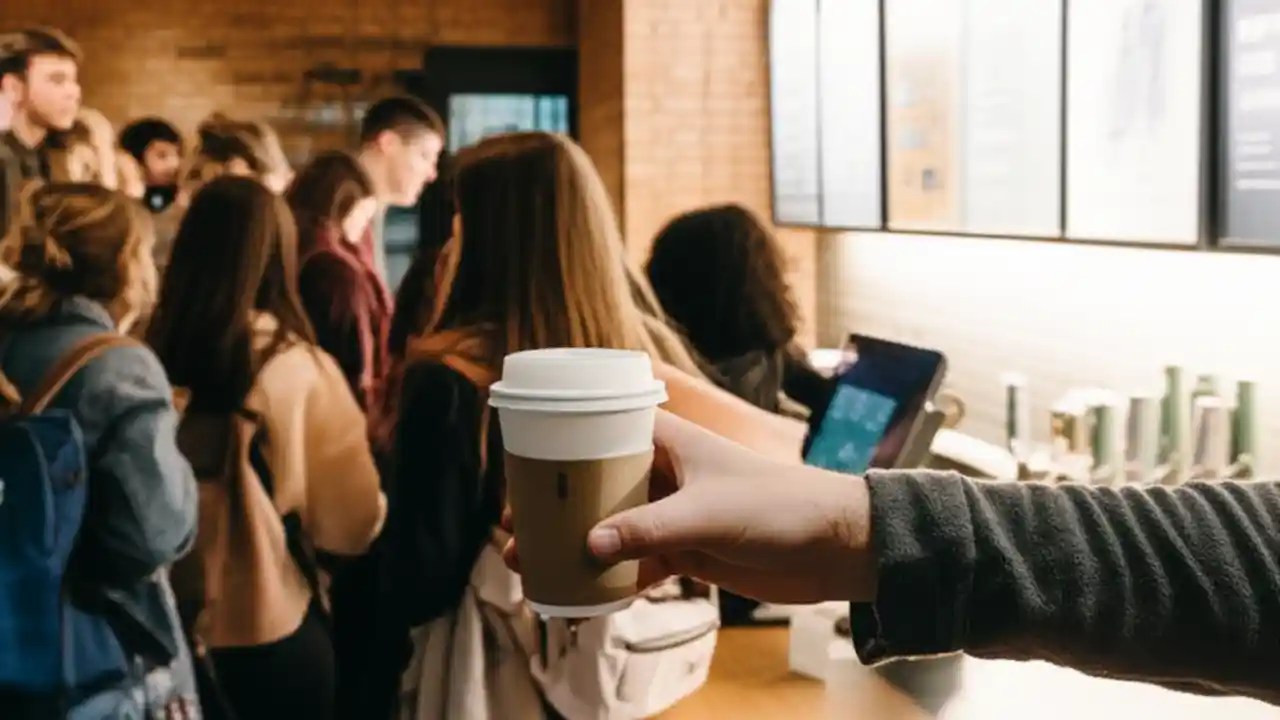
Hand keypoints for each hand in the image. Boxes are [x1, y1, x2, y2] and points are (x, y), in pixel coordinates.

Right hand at [503, 411, 875, 603]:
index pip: (601, 433)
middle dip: (556, 508)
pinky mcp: (689, 550)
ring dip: (576, 545)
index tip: (522, 476)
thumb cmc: (780, 506)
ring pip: (611, 527)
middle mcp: (666, 474)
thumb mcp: (707, 513)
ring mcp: (675, 513)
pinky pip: (637, 562)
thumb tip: (589, 546)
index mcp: (669, 443)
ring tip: (532, 564)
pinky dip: (611, 577)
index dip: (558, 451)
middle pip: (596, 486)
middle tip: (514, 531)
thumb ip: (648, 529)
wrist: (836, 546)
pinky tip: (581, 592)